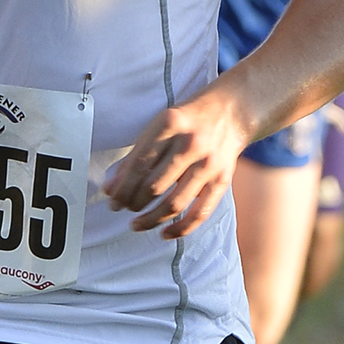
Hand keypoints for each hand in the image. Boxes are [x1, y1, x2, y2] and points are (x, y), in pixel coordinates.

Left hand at [102, 94, 252, 238]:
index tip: (111, 199)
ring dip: (151, 219)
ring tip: (136, 224)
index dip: (122, 187)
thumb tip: (112, 187)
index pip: (138, 164)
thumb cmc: (188, 119)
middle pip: (154, 186)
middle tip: (122, 208)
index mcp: (170, 124)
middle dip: (133, 202)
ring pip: (174, 203)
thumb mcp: (160, 125)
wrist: (232, 110)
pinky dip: (181, 228)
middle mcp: (190, 144)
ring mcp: (208, 164)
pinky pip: (200, 213)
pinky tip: (164, 233)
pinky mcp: (223, 180)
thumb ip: (137, 154)